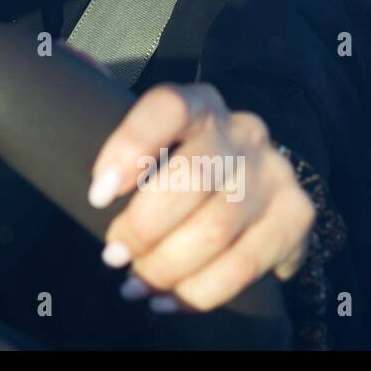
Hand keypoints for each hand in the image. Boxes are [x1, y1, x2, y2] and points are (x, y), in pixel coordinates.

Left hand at [87, 82, 315, 312]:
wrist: (254, 178)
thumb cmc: (180, 164)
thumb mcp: (155, 142)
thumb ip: (120, 139)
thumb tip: (74, 70)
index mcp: (200, 104)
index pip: (167, 108)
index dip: (130, 147)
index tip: (98, 194)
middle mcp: (242, 131)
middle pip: (191, 178)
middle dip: (143, 227)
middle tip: (114, 255)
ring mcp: (274, 172)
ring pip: (216, 229)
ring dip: (166, 267)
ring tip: (134, 285)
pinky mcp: (296, 215)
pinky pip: (245, 265)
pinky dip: (199, 293)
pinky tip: (167, 299)